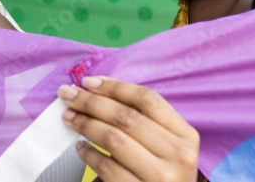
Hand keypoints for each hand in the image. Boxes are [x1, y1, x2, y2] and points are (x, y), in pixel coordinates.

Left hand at [58, 76, 199, 181]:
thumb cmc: (164, 175)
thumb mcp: (168, 148)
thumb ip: (144, 122)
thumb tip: (98, 91)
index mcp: (186, 136)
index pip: (148, 100)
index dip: (115, 87)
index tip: (89, 81)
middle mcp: (178, 155)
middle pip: (126, 117)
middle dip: (91, 102)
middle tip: (68, 94)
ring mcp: (160, 177)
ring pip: (113, 139)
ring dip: (85, 124)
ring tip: (69, 117)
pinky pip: (106, 167)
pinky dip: (89, 154)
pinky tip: (80, 147)